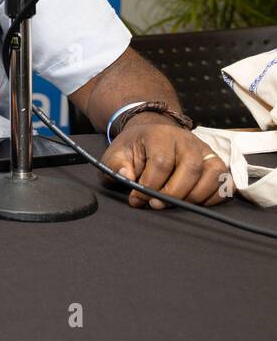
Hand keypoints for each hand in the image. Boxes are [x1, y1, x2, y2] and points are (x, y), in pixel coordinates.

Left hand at [100, 120, 230, 208]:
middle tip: (156, 205)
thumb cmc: (134, 148)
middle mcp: (188, 140)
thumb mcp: (116, 154)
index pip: (162, 162)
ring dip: (195, 196)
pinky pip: (224, 182)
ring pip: (212, 175)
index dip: (150, 185)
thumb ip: (116, 166)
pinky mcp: (216, 163)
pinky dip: (213, 197)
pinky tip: (193, 204)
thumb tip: (126, 177)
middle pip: (190, 169)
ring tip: (174, 205)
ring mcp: (205, 151)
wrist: (151, 135)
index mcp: (161, 135)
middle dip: (173, 193)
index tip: (137, 198)